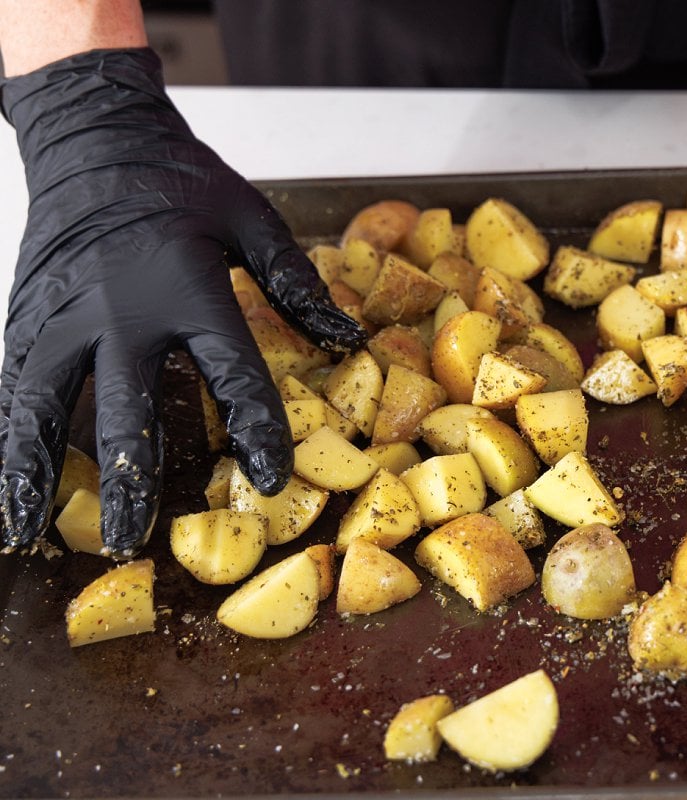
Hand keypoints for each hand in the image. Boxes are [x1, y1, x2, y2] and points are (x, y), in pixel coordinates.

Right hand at [0, 48, 365, 555]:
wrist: (94, 134)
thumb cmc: (181, 179)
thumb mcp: (252, 219)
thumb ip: (296, 284)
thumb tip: (347, 340)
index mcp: (187, 284)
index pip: (229, 370)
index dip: (254, 427)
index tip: (273, 477)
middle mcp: (119, 306)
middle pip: (122, 404)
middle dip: (129, 476)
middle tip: (137, 539)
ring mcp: (61, 312)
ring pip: (41, 403)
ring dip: (37, 470)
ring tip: (33, 534)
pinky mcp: (24, 314)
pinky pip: (11, 385)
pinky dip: (5, 439)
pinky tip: (5, 490)